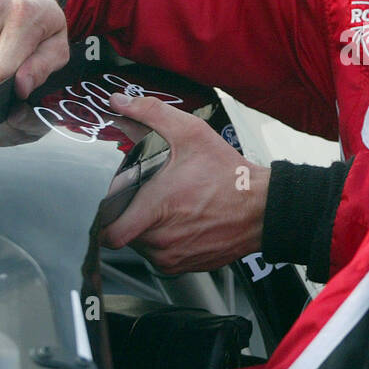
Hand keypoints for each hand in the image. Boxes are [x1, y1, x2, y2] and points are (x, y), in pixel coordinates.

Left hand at [99, 93, 270, 273]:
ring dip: (148, 230)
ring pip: (143, 247)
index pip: (110, 233)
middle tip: (150, 198)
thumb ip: (151, 113)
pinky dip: (166, 242)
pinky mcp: (186, 265)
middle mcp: (162, 239)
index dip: (107, 219)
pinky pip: (162, 257)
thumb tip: (121, 102)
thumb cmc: (228, 174)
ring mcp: (175, 256)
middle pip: (126, 234)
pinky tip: (182, 222)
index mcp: (157, 208)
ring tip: (169, 209)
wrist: (261, 208)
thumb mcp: (191, 133)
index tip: (116, 205)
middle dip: (131, 216)